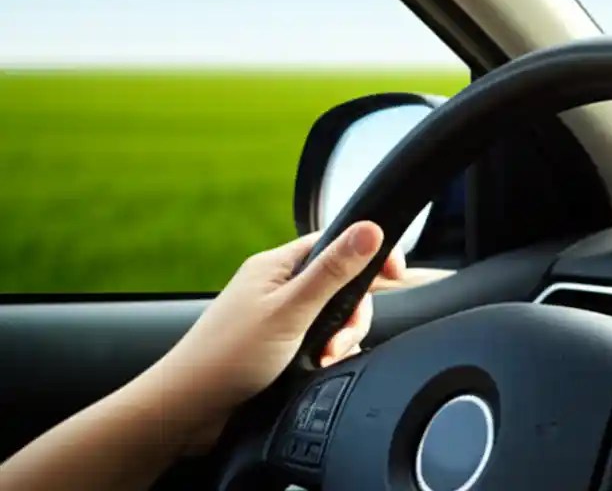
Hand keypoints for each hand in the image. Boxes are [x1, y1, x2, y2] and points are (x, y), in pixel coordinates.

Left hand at [140, 222, 392, 451]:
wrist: (188, 411)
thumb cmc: (225, 359)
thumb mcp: (289, 311)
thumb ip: (333, 271)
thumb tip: (370, 229)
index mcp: (276, 266)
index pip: (337, 242)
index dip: (370, 255)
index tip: (395, 273)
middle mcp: (279, 288)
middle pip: (343, 285)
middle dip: (351, 316)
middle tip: (337, 340)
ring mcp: (280, 318)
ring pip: (335, 318)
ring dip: (339, 341)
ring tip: (321, 360)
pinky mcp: (282, 347)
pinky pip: (323, 343)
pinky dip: (327, 357)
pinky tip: (316, 371)